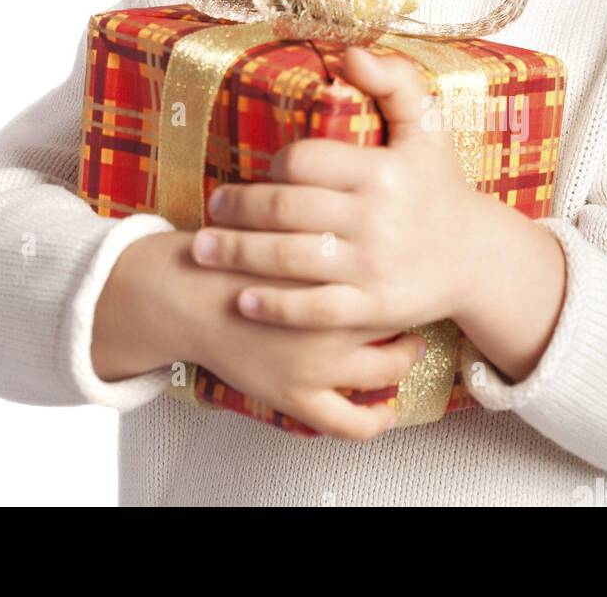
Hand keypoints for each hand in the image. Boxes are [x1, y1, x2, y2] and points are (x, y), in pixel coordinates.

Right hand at [94, 229, 420, 440]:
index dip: (411, 273)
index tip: (417, 267)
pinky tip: (385, 412)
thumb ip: (326, 209)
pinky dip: (373, 422)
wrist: (185, 293)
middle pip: (397, 323)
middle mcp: (332, 321)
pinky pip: (348, 423)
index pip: (394, 276)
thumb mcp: (281, 220)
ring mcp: (316, 365)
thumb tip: (363, 183)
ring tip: (409, 349)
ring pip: (383, 373)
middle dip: (414, 318)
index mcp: (332, 273)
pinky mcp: (295, 396)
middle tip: (420, 308)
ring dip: (402, 362)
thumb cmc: (231, 251)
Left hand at [191, 44, 490, 339]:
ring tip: (202, 249)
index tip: (259, 171)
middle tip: (210, 208)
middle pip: (286, 210)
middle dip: (238, 210)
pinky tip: (241, 301)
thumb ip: (394, 81)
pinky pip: (314, 310)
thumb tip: (349, 53)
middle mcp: (378, 219)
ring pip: (289, 259)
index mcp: (384, 171)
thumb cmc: (438, 184)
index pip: (305, 162)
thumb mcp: (427, 126)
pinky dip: (274, 307)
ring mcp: (375, 268)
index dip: (274, 165)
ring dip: (237, 254)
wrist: (478, 258)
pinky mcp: (375, 309)